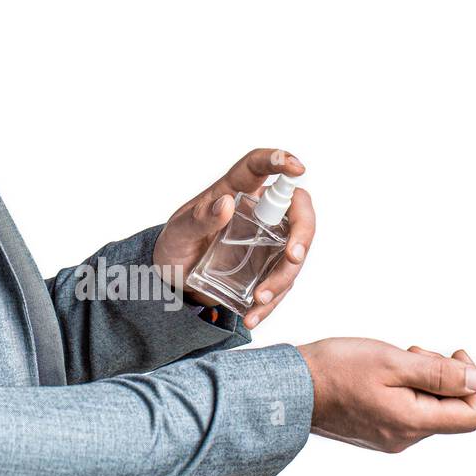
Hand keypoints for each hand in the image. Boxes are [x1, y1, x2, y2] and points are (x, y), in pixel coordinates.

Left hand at [153, 148, 312, 328]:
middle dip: (303, 234)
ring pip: (295, 252)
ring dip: (284, 278)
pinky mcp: (267, 268)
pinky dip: (271, 302)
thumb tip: (226, 204)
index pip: (258, 168)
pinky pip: (281, 283)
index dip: (280, 160)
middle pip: (297, 212)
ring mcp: (266, 241)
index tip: (297, 167)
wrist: (172, 280)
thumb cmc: (175, 245)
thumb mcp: (177, 233)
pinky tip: (253, 315)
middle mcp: (257, 213)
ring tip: (258, 300)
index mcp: (233, 192)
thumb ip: (198, 219)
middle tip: (293, 257)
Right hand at [296, 338, 475, 452]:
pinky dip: (406, 389)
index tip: (456, 354)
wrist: (290, 387)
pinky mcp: (375, 432)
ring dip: (423, 380)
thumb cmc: (336, 369)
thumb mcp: (393, 362)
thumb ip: (440, 373)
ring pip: (428, 409)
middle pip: (450, 411)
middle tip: (416, 352)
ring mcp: (388, 438)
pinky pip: (407, 412)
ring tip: (396, 359)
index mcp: (412, 423)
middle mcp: (404, 438)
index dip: (474, 382)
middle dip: (444, 376)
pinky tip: (383, 373)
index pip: (471, 415)